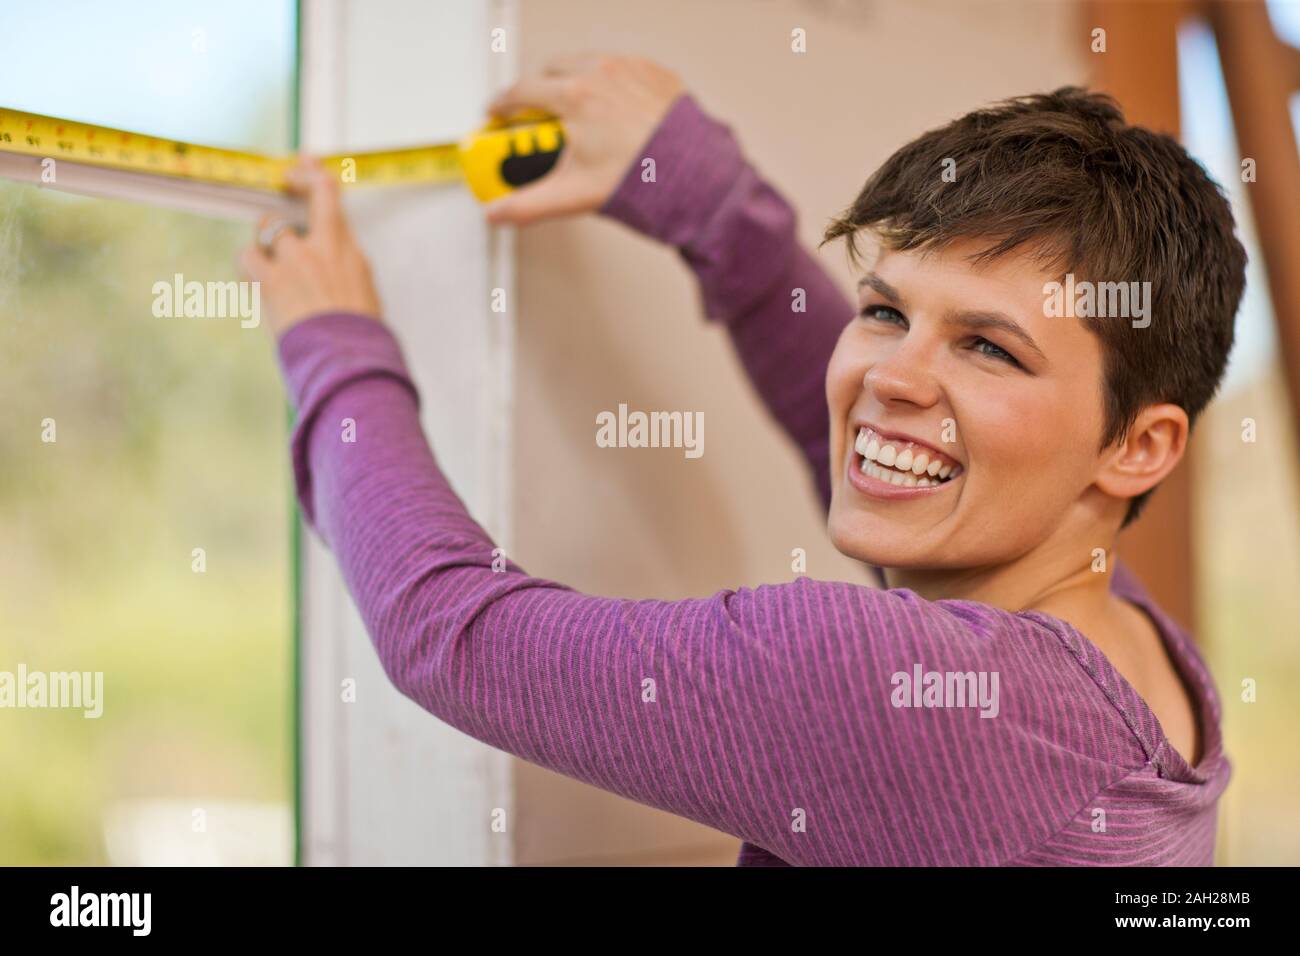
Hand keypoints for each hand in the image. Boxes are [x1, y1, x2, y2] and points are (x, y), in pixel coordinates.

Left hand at [239, 157, 382, 337]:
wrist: (348, 358)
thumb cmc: (359, 338)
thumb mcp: (364, 296)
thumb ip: (345, 269)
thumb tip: (332, 260)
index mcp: (350, 252)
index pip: (330, 197)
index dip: (313, 174)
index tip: (304, 162)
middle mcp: (325, 247)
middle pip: (304, 196)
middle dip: (288, 197)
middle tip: (279, 211)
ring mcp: (297, 260)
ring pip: (268, 227)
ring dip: (265, 244)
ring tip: (270, 270)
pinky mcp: (273, 278)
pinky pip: (248, 257)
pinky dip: (249, 268)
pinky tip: (259, 286)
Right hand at [484, 53, 683, 225]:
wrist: (701, 178)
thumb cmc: (647, 181)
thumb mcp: (574, 196)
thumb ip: (527, 204)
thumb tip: (498, 213)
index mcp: (575, 97)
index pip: (520, 92)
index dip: (501, 106)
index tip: (495, 115)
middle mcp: (601, 74)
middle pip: (551, 71)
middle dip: (537, 92)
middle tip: (536, 122)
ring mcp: (631, 70)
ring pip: (586, 64)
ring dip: (572, 82)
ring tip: (576, 116)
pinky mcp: (656, 74)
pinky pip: (621, 69)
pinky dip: (609, 84)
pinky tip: (613, 112)